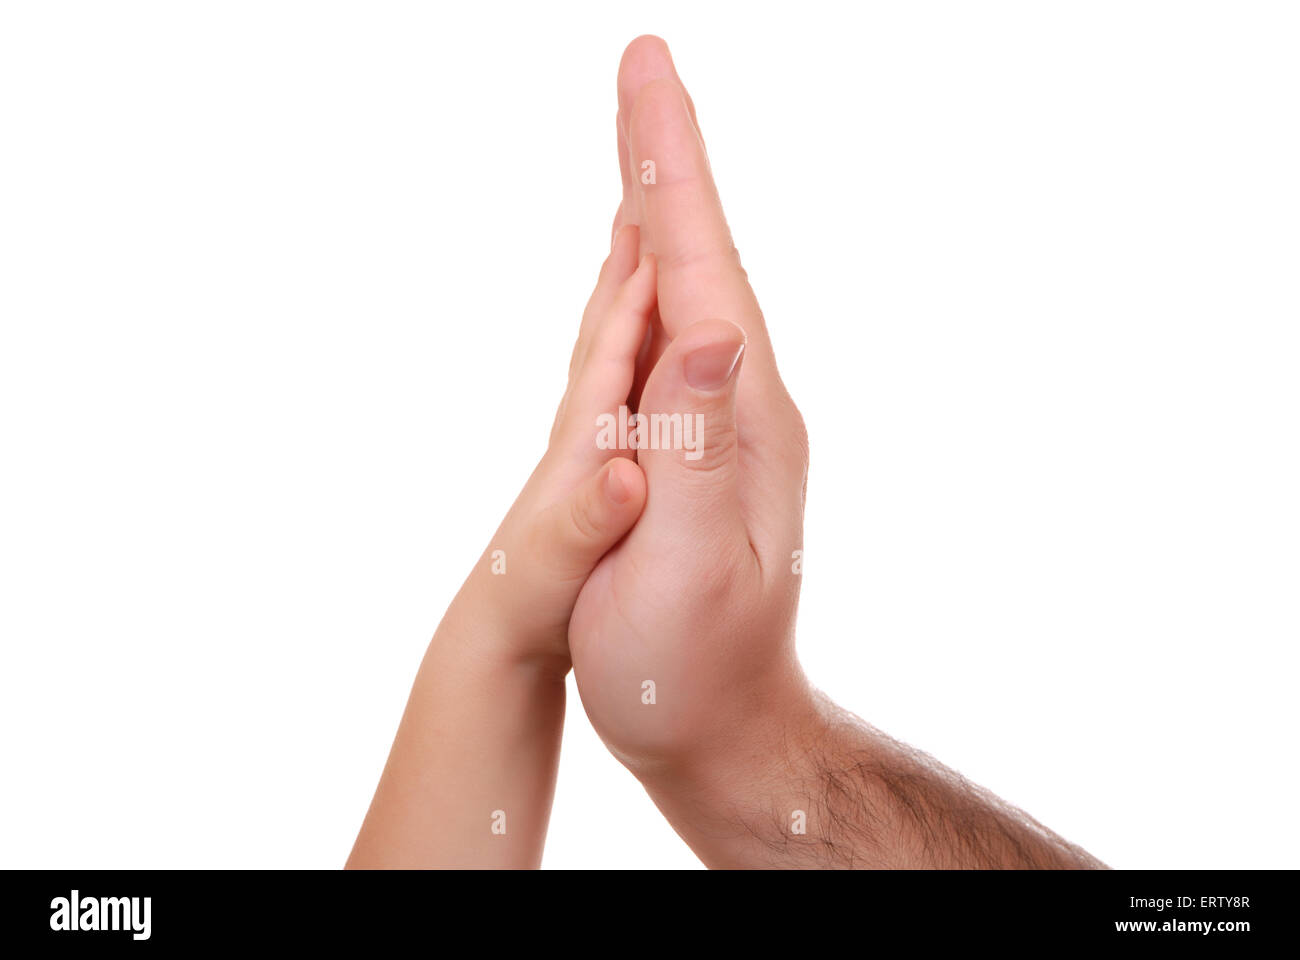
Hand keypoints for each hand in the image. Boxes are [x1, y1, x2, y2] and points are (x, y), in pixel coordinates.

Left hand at [348, 227, 657, 867]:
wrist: (493, 649)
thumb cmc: (523, 612)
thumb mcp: (552, 572)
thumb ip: (583, 524)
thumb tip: (622, 472)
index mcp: (580, 451)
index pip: (609, 356)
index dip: (635, 291)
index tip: (658, 215)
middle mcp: (581, 437)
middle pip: (602, 333)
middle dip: (627, 263)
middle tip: (643, 186)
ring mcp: (588, 453)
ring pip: (610, 357)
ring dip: (628, 298)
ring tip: (641, 246)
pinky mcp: (598, 475)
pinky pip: (623, 394)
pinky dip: (636, 354)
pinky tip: (644, 352)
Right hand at [570, 37, 812, 775]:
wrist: (724, 728)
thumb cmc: (690, 667)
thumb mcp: (684, 568)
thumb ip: (696, 447)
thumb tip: (713, 326)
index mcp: (735, 415)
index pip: (700, 264)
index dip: (668, 165)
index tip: (647, 73)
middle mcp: (738, 401)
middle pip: (699, 254)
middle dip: (666, 157)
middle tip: (644, 69)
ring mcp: (721, 423)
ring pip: (689, 288)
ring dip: (665, 206)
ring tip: (646, 139)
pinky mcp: (698, 448)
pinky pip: (673, 336)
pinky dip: (655, 279)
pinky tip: (651, 267)